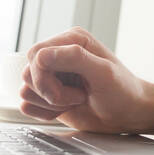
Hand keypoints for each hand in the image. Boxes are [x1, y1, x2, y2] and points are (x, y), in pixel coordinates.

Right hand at [17, 27, 153, 135]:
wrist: (128, 114)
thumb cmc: (123, 91)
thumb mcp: (104, 72)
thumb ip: (74, 58)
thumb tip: (41, 56)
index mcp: (72, 40)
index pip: (36, 54)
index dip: (46, 76)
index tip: (73, 88)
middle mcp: (59, 55)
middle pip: (27, 73)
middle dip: (50, 92)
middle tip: (77, 96)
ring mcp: (52, 75)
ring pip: (25, 90)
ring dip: (50, 103)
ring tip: (76, 100)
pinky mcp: (47, 95)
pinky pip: (26, 105)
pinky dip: (45, 113)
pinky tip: (66, 110)